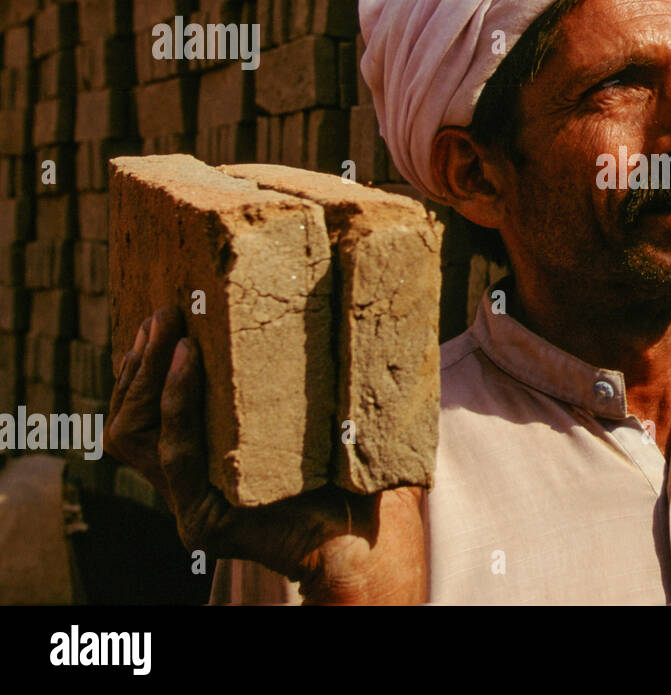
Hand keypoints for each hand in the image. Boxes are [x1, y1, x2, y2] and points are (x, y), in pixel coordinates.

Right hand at [107, 306, 425, 603]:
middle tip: (161, 314)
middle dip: (138, 364)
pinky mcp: (204, 525)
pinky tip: (188, 362)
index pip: (143, 415)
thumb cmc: (343, 470)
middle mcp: (185, 490)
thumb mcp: (300, 415)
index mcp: (199, 465)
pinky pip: (177, 456)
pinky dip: (178, 403)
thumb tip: (274, 305)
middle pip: (129, 423)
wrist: (369, 536)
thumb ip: (275, 382)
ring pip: (138, 437)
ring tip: (171, 330)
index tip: (159, 319)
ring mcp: (190, 509)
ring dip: (150, 375)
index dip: (141, 368)